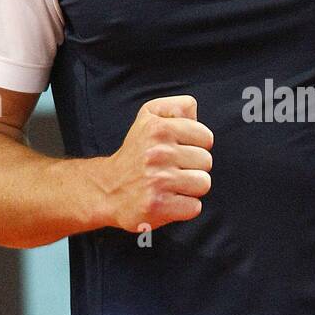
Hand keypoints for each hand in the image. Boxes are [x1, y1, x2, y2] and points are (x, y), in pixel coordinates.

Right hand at [103, 95, 212, 232]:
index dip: (196, 145)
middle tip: (172, 169)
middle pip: (207, 161)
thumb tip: (196, 114)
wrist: (107, 189)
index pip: (206, 137)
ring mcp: (157, 181)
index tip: (178, 150)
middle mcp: (157, 153)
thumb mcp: (149, 116)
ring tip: (171, 185)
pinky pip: (194, 207)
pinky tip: (168, 200)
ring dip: (191, 188)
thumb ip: (177, 107)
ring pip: (203, 184)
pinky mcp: (157, 206)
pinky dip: (184, 207)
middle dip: (193, 167)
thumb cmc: (136, 152)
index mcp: (158, 128)